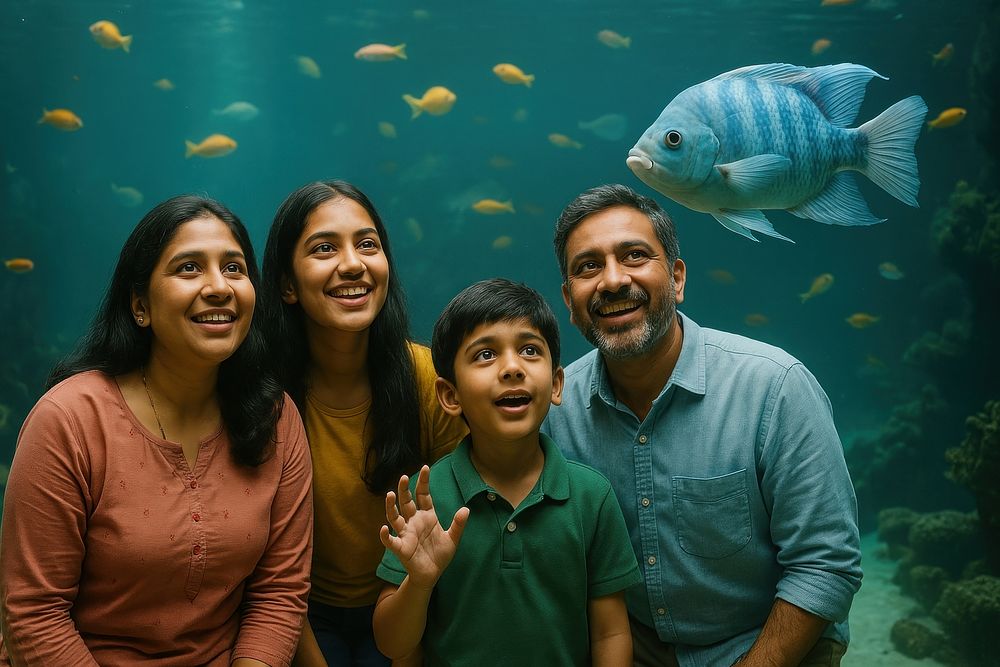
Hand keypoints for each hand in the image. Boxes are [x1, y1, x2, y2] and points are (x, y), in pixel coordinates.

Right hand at [379, 465, 468, 589]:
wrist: (432, 574)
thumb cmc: (440, 555)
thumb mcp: (453, 539)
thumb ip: (458, 525)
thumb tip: (466, 509)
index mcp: (427, 516)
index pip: (423, 495)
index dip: (423, 482)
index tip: (425, 467)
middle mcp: (414, 522)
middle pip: (407, 502)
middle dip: (404, 490)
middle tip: (404, 477)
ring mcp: (406, 534)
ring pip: (395, 517)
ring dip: (391, 506)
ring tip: (390, 494)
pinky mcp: (401, 548)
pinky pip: (391, 541)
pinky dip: (385, 536)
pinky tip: (383, 528)